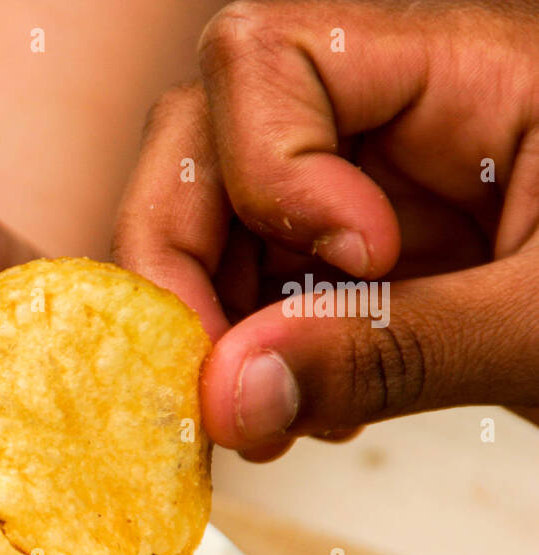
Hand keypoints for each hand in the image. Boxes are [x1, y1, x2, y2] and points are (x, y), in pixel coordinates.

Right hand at [113, 0, 538, 460]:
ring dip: (210, 320)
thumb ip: (396, 350)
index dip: (268, 164)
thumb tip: (232, 392)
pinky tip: (302, 401)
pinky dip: (251, 353)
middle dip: (184, 255)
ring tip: (266, 406)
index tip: (351, 261)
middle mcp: (388, 119)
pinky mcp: (359, 260)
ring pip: (211, 220)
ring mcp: (364, 189)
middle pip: (204, 132)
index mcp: (462, 70)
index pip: (269, 56)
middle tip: (211, 369)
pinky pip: (252, 286)